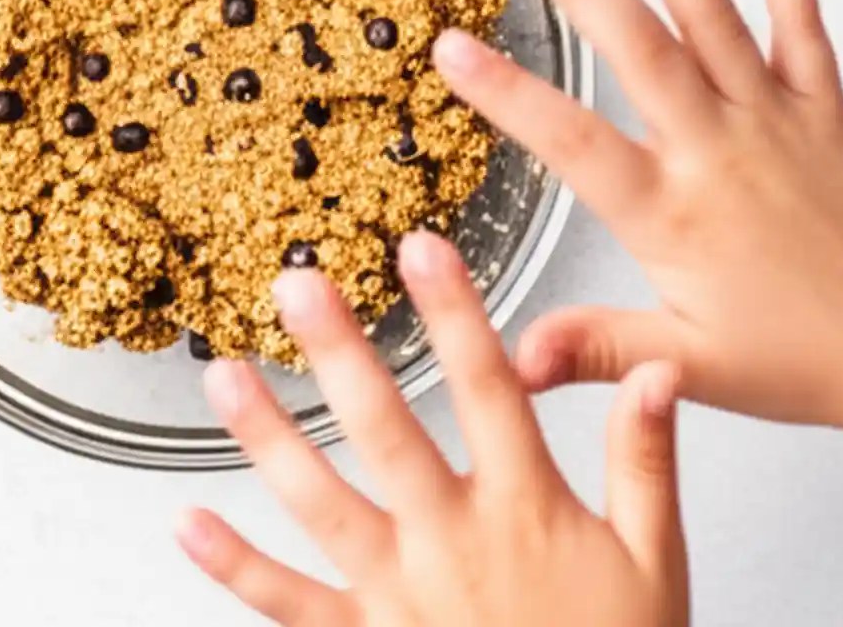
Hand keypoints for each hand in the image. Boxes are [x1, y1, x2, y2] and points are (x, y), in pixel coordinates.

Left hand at [177, 232, 687, 626]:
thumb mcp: (654, 561)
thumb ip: (646, 462)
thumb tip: (651, 374)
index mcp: (523, 509)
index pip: (489, 388)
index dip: (454, 312)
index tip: (421, 249)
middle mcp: (451, 542)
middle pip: (388, 430)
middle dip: (340, 352)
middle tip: (298, 287)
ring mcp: (399, 594)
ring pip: (322, 504)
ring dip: (268, 437)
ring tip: (224, 377)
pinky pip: (289, 603)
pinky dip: (236, 566)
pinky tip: (188, 523)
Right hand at [434, 0, 842, 427]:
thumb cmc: (810, 354)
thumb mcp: (686, 366)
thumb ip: (595, 352)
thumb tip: (515, 361)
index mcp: (674, 215)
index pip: (572, 142)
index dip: (507, 93)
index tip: (456, 52)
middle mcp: (719, 151)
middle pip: (639, 48)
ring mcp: (774, 119)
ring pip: (714, 15)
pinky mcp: (822, 106)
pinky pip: (802, 19)